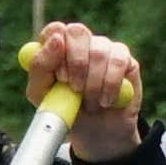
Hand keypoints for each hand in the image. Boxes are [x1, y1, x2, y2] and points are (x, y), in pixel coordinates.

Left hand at [29, 20, 143, 160]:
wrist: (96, 135)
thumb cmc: (66, 111)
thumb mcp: (42, 95)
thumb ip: (40, 67)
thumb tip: (56, 40)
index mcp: (57, 47)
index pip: (54, 30)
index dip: (55, 47)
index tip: (59, 72)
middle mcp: (81, 43)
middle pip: (77, 31)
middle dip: (76, 63)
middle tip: (74, 88)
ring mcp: (104, 48)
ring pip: (99, 51)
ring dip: (92, 84)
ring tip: (89, 104)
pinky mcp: (125, 59)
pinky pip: (118, 62)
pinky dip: (110, 86)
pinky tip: (106, 100)